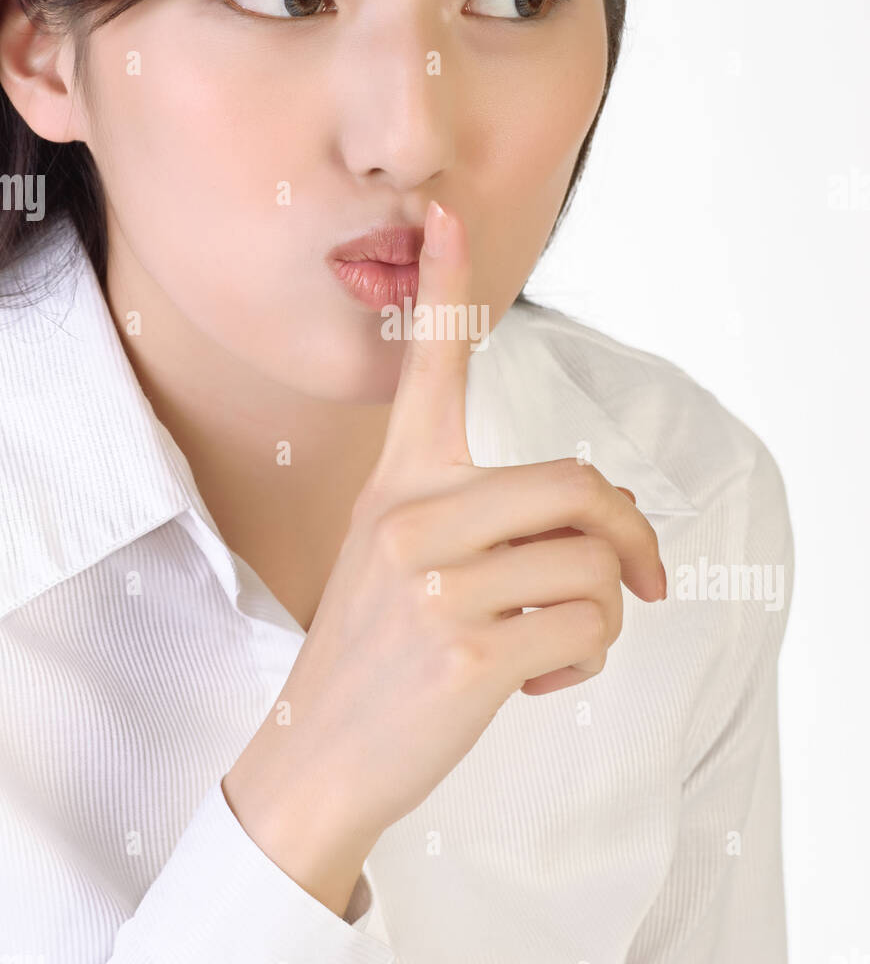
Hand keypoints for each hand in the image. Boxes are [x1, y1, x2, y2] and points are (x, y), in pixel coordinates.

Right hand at [272, 200, 665, 842]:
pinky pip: (587, 625)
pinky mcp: (469, 651)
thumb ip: (481, 518)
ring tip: (555, 638)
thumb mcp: (398, 558)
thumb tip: (603, 518)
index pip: (428, 367)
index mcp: (399, 485)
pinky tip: (540, 675)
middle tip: (643, 574)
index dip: (444, 282)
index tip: (446, 210)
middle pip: (580, 483)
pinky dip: (587, 656)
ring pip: (594, 562)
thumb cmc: (374, 652)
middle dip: (632, 534)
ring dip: (602, 611)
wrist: (317, 753)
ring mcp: (438, 585)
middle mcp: (414, 519)